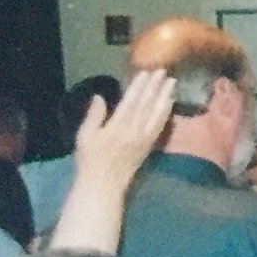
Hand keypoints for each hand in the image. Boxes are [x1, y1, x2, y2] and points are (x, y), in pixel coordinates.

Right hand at [73, 68, 172, 187]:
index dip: (140, 86)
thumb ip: (94, 115)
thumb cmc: (90, 159)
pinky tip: (170, 104)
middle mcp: (134, 131)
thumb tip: (100, 97)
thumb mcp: (84, 136)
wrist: (103, 185)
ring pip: (157, 114)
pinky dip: (165, 113)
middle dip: (155, 87)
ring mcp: (144, 139)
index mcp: (117, 126)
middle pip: (147, 105)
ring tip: (172, 82)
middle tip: (164, 71)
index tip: (147, 72)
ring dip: (165, 97)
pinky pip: (160, 126)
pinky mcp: (149, 146)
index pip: (131, 101)